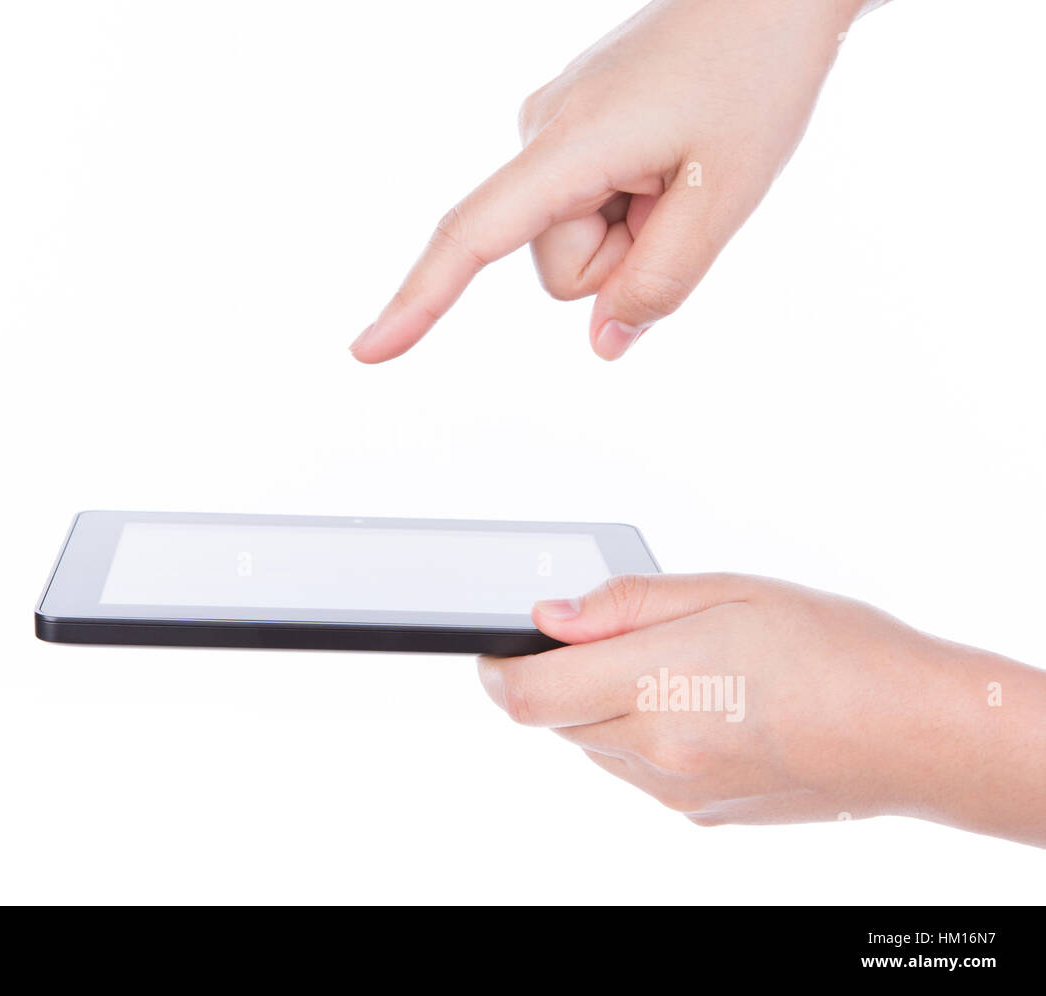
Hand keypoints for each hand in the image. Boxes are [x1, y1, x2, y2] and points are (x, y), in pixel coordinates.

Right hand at [349, 0, 975, 362]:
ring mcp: (552, 125)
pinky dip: (630, 203)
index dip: (420, 301)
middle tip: (686, 193)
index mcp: (569, 143)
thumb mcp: (725, 197)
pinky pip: (587, 204)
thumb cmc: (758, 74)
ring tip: (683, 167)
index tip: (366, 352)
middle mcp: (540, 129)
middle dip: (623, 258)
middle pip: (560, 266)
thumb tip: (603, 345)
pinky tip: (670, 153)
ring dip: (633, 228)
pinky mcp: (570, 126)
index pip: (475, 235)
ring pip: (575, 241)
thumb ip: (660, 284)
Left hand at [478, 573, 1045, 845]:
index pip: (526, 696)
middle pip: (556, 721)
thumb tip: (549, 617)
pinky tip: (702, 707)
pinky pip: (637, 772)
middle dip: (559, 680)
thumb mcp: (725, 593)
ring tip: (678, 670)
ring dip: (603, 707)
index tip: (493, 649)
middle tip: (612, 642)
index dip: (494, 671)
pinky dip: (642, 737)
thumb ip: (624, 607)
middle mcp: (658, 751)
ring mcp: (678, 792)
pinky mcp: (699, 814)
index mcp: (659, 687)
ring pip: (594, 746)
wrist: (915, 731)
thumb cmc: (834, 649)